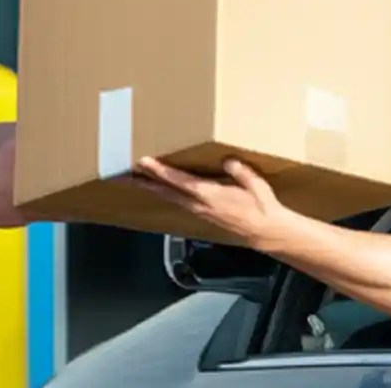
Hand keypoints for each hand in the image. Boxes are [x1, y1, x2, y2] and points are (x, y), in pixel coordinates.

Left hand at [132, 157, 294, 249]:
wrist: (266, 232)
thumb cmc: (263, 208)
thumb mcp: (256, 186)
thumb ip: (241, 171)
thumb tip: (228, 159)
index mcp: (212, 196)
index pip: (179, 181)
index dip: (161, 171)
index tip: (144, 161)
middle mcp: (200, 205)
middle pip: (165, 191)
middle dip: (144, 181)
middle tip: (124, 172)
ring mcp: (199, 211)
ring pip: (169, 197)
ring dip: (150, 187)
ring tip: (133, 178)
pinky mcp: (201, 214)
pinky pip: (177, 201)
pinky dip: (163, 192)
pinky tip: (156, 188)